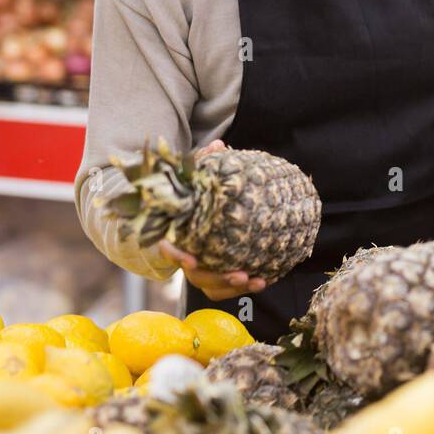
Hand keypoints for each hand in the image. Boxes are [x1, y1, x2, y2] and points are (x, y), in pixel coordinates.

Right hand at [160, 139, 269, 299]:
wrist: (189, 214)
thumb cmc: (191, 196)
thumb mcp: (195, 177)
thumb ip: (203, 163)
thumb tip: (219, 144)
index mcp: (175, 235)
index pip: (168, 250)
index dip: (176, 257)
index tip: (192, 259)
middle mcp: (186, 256)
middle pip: (195, 275)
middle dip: (217, 277)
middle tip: (240, 273)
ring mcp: (200, 269)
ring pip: (211, 286)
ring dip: (233, 287)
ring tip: (257, 281)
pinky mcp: (215, 275)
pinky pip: (226, 288)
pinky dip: (242, 286)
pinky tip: (264, 279)